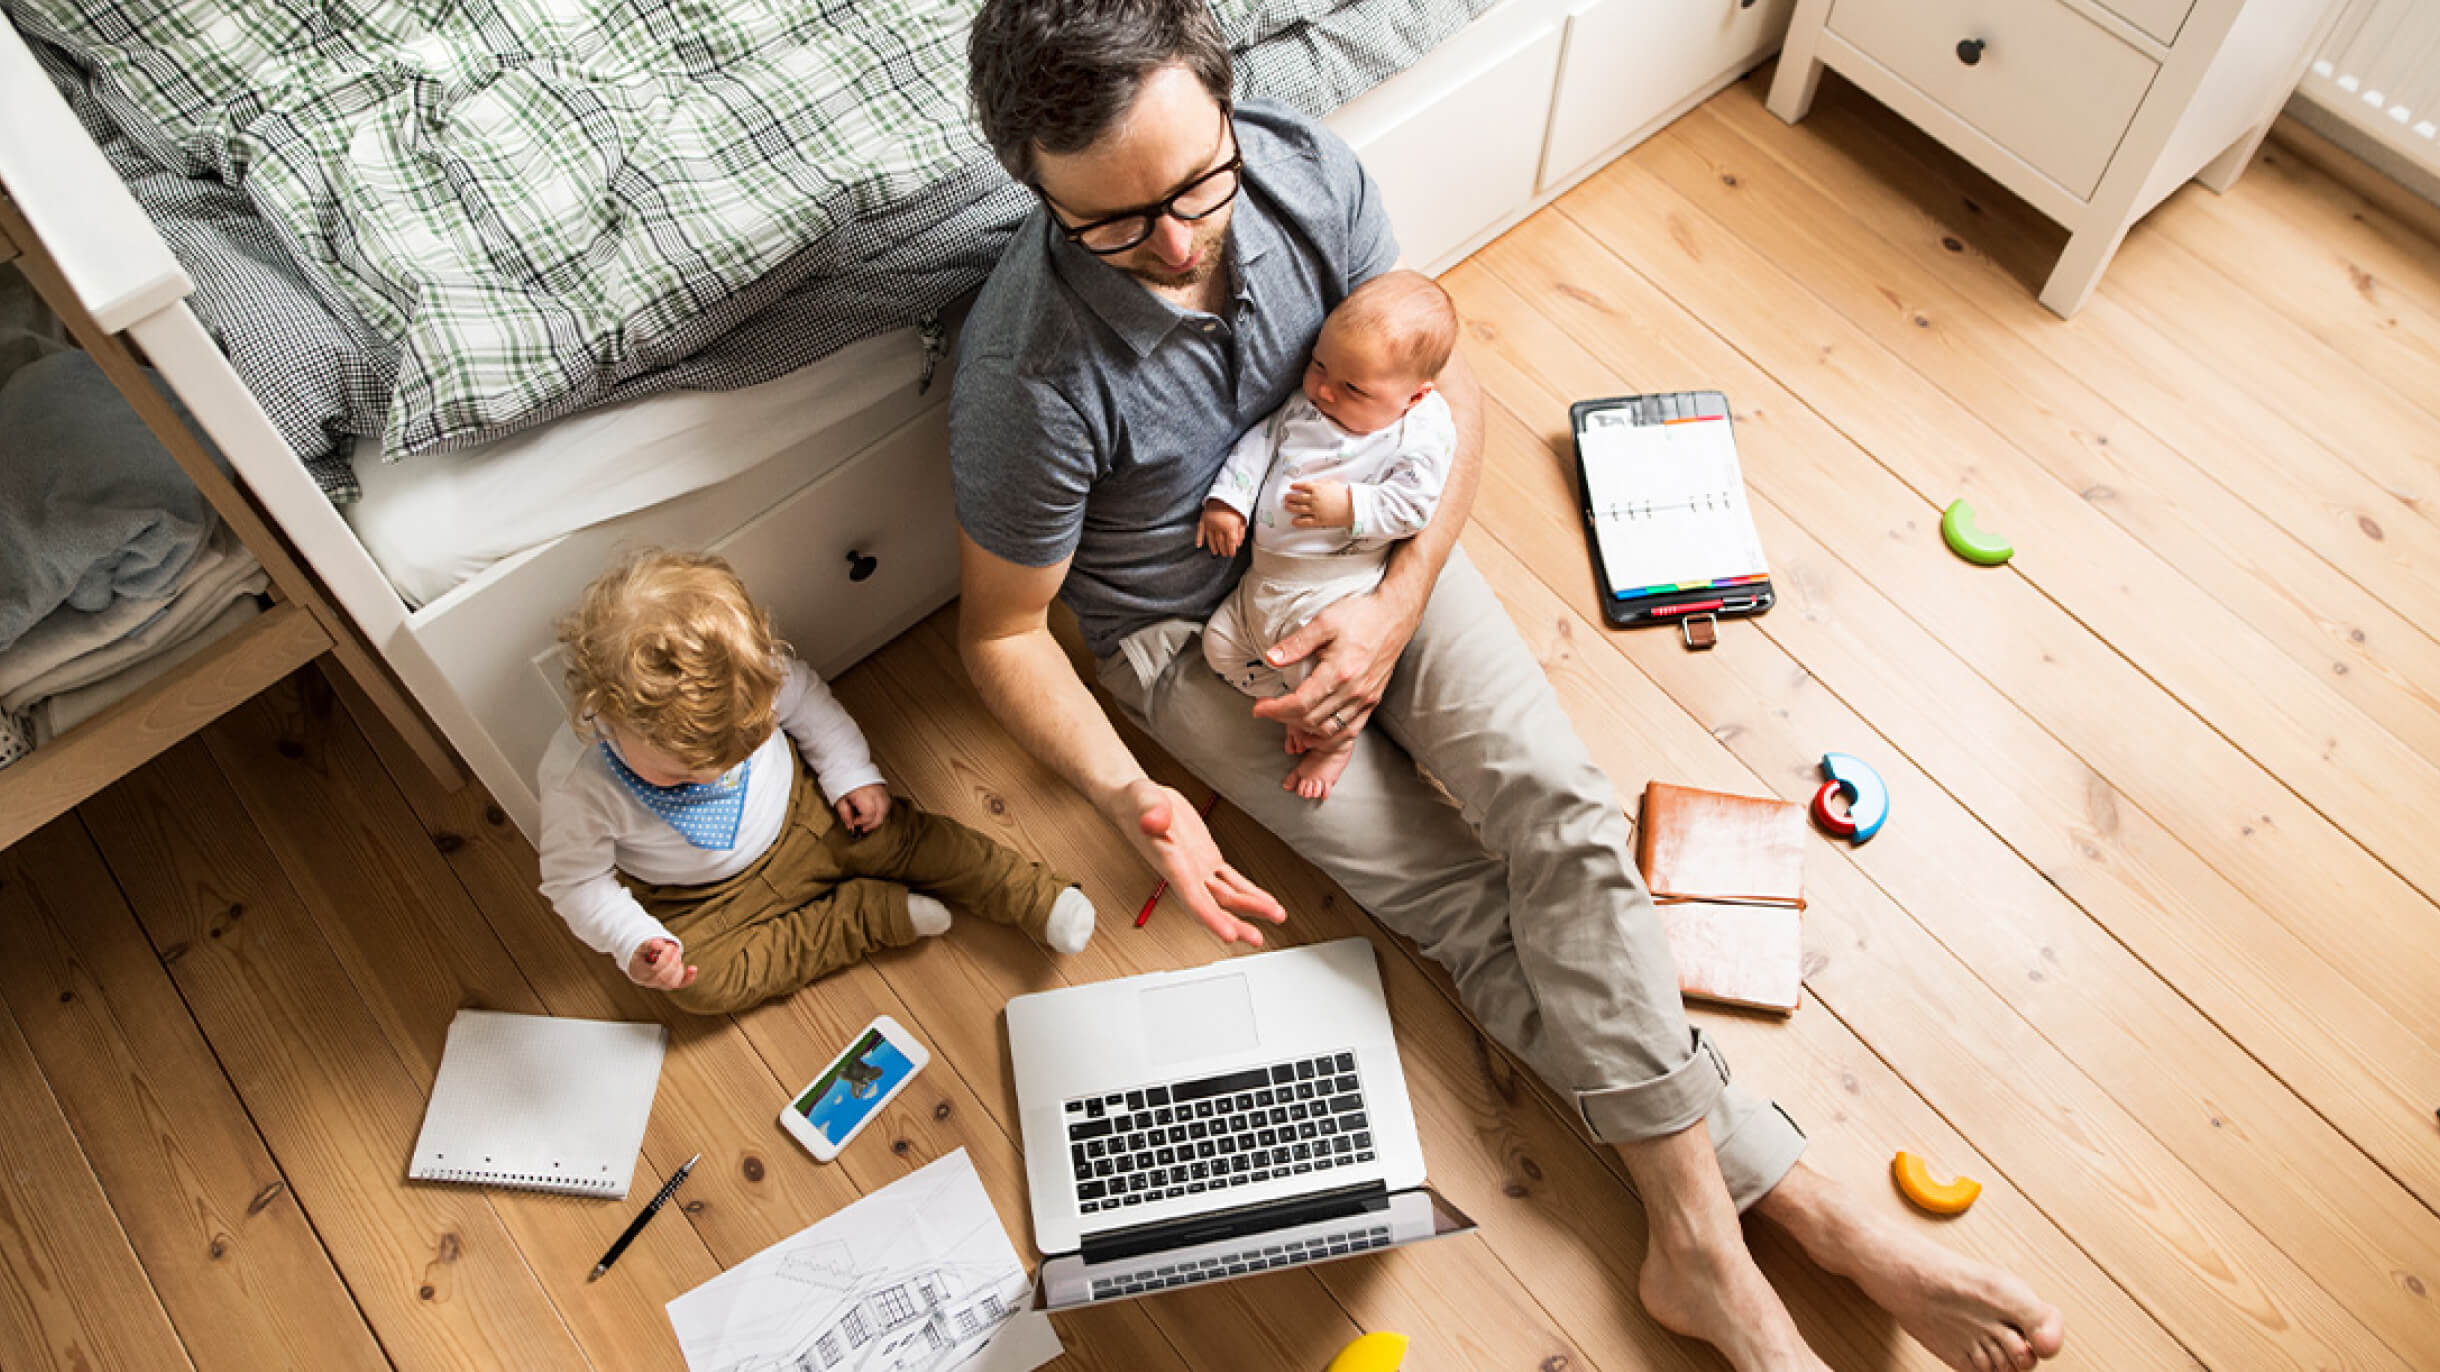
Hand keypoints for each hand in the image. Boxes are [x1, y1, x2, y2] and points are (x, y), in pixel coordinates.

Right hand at [626, 938, 697, 991]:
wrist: (642, 963)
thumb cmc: (642, 953)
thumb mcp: (642, 946)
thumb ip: (649, 944)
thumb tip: (658, 943)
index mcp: (640, 973)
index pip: (655, 970)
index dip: (665, 958)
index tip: (670, 946)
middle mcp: (649, 982)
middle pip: (664, 978)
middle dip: (673, 962)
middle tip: (675, 949)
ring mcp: (660, 985)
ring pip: (672, 983)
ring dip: (679, 968)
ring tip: (677, 955)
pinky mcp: (670, 984)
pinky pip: (680, 985)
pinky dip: (689, 978)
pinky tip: (693, 968)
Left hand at [833, 783, 891, 834]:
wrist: (844, 764)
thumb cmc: (840, 779)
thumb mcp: (838, 799)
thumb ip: (845, 814)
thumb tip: (850, 826)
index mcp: (863, 794)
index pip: (869, 814)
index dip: (862, 822)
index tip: (855, 823)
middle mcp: (874, 791)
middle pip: (881, 812)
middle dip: (873, 823)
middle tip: (864, 828)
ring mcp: (879, 788)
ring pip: (886, 807)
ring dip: (879, 817)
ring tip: (870, 821)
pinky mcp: (881, 786)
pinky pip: (887, 801)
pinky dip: (882, 809)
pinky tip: (875, 812)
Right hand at [1114, 779, 1284, 945]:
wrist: (1140, 804)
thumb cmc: (1137, 803)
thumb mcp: (1142, 800)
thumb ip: (1150, 811)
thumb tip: (1154, 820)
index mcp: (1171, 864)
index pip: (1192, 898)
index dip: (1210, 918)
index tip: (1228, 935)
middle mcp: (1186, 874)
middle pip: (1213, 906)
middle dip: (1235, 924)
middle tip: (1255, 938)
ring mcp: (1198, 870)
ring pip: (1227, 896)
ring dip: (1251, 908)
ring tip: (1276, 916)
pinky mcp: (1207, 860)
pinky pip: (1232, 881)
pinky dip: (1249, 892)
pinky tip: (1265, 902)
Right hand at [1197, 503, 1246, 557]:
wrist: (1223, 493)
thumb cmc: (1234, 505)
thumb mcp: (1242, 517)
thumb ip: (1241, 531)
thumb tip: (1239, 543)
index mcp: (1229, 527)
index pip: (1230, 543)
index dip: (1231, 550)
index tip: (1232, 554)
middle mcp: (1218, 527)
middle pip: (1221, 542)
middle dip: (1223, 550)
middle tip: (1224, 554)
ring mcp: (1210, 524)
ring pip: (1211, 539)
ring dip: (1213, 547)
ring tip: (1215, 552)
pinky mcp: (1203, 520)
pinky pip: (1200, 531)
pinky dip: (1199, 538)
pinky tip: (1198, 545)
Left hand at [1252, 587, 1416, 740]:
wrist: (1395, 615)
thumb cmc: (1361, 614)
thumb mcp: (1324, 621)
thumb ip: (1297, 643)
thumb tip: (1272, 658)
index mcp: (1339, 672)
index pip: (1300, 704)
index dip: (1275, 710)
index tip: (1259, 708)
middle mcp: (1354, 691)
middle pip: (1311, 721)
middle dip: (1283, 719)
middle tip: (1268, 710)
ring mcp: (1366, 698)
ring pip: (1330, 731)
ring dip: (1304, 730)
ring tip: (1287, 719)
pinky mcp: (1373, 699)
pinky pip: (1350, 729)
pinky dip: (1329, 735)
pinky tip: (1315, 730)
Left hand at [1284, 480, 1353, 528]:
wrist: (1352, 507)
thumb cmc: (1344, 495)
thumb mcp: (1332, 483)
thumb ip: (1321, 482)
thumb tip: (1313, 483)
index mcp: (1317, 488)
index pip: (1303, 486)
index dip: (1296, 486)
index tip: (1292, 487)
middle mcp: (1314, 499)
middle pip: (1298, 498)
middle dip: (1290, 497)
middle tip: (1286, 498)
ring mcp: (1315, 510)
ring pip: (1299, 509)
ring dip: (1291, 508)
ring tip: (1287, 507)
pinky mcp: (1319, 520)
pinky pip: (1306, 521)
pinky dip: (1298, 522)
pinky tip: (1294, 522)